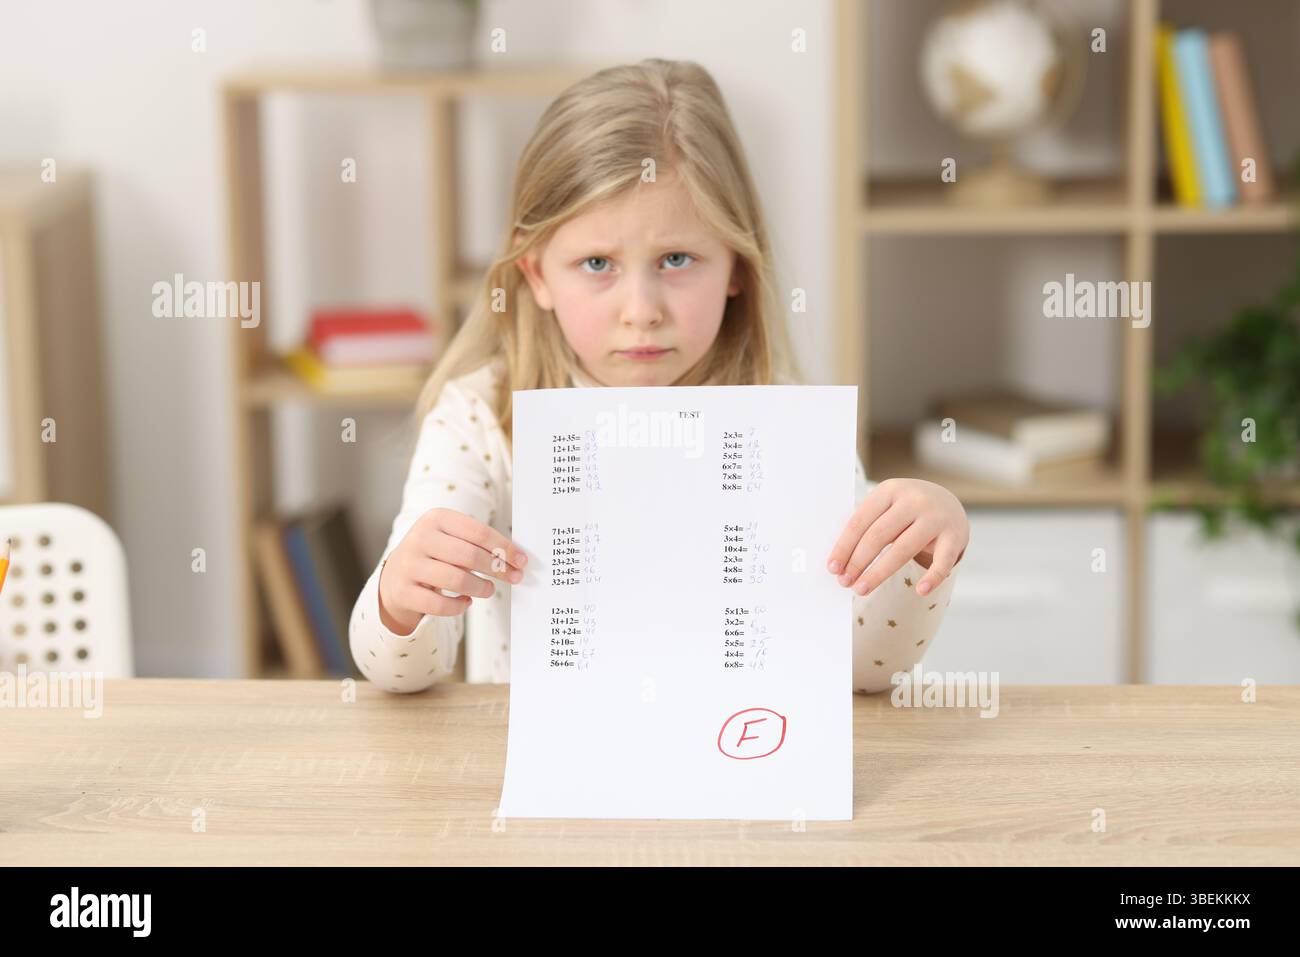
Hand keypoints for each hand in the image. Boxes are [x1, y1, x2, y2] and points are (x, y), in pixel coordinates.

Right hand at [378, 508, 527, 634]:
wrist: (394, 577)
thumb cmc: (433, 556)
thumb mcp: (450, 540)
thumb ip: (478, 545)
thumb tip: (515, 559)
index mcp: (435, 518)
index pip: (478, 531)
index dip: (504, 547)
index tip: (521, 560)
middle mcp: (419, 538)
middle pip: (469, 555)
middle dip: (497, 568)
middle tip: (513, 578)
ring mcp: (408, 565)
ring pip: (456, 579)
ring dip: (481, 588)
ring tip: (489, 590)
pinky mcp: (403, 592)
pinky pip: (440, 604)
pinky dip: (459, 606)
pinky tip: (466, 602)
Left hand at [825, 478, 967, 597]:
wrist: (948, 503)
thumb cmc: (906, 511)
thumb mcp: (886, 507)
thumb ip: (867, 526)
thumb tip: (839, 561)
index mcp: (889, 490)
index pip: (860, 522)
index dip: (844, 547)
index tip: (832, 569)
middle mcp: (914, 500)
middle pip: (878, 536)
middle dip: (858, 562)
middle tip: (844, 582)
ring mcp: (936, 517)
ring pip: (903, 549)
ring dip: (879, 573)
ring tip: (862, 589)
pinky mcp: (955, 536)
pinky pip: (943, 561)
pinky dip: (932, 577)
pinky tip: (920, 591)